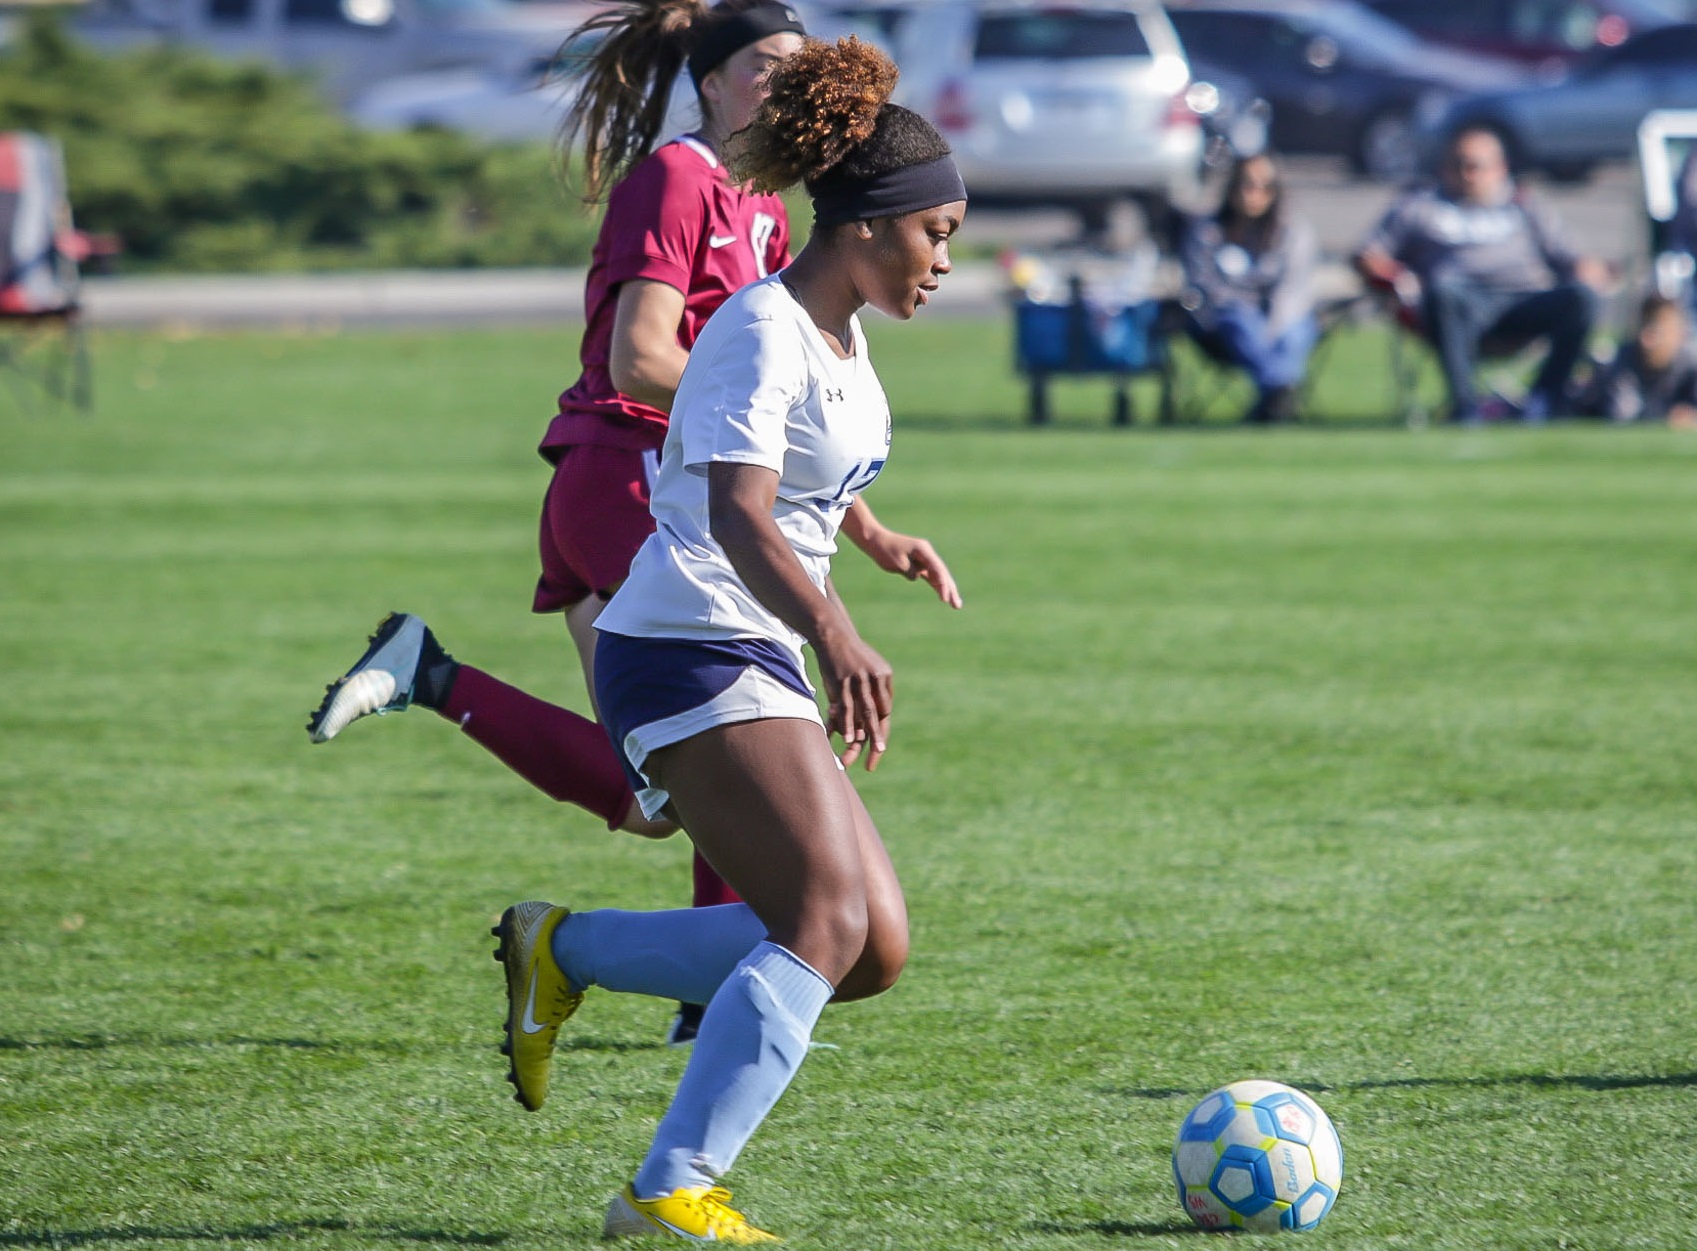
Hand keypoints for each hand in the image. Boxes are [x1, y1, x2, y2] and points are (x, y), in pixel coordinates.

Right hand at [817, 633, 893, 770]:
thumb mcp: (868, 669)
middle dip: (878, 736)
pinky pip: (846, 706)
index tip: (878, 748)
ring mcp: (859, 680)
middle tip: (879, 753)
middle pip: (878, 714)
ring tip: (863, 750)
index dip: (882, 729)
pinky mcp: (842, 680)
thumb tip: (867, 715)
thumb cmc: (849, 656)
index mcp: (884, 677)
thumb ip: (871, 691)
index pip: (885, 709)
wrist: (834, 635)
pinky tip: (848, 737)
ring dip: (865, 733)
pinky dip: (847, 723)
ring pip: (863, 712)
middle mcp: (875, 679)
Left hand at [856, 525, 963, 608]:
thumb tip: (919, 576)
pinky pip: (930, 576)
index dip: (943, 586)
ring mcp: (924, 558)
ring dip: (946, 590)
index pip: (937, 570)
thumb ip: (911, 572)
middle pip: (942, 573)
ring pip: (938, 576)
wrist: (875, 540)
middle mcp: (927, 553)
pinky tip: (943, 597)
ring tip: (955, 605)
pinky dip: (936, 586)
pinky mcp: (918, 563)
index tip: (944, 600)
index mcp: (923, 550)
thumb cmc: (885, 551)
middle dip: (950, 590)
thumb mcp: (899, 564)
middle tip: (957, 606)